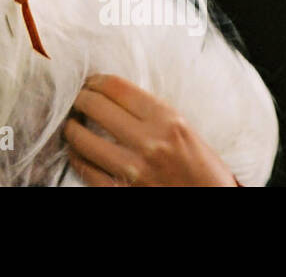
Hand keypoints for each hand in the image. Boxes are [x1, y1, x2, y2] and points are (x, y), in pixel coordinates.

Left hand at [63, 73, 239, 185]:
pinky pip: (84, 168)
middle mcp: (149, 142)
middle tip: (77, 100)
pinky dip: (76, 156)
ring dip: (71, 127)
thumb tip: (114, 94)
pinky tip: (78, 151)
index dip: (94, 80)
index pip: (115, 86)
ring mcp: (133, 170)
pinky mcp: (120, 192)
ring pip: (80, 137)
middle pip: (93, 105)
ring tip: (73, 124)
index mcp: (167, 120)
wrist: (213, 204)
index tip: (89, 82)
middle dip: (79, 99)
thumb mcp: (186, 131)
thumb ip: (153, 113)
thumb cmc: (203, 171)